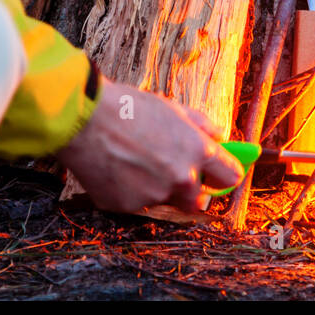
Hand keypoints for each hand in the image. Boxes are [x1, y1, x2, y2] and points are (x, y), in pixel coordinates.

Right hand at [56, 78, 242, 212]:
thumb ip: (202, 126)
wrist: (85, 120)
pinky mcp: (127, 207)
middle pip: (198, 199)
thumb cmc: (129, 108)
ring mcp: (154, 195)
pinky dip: (129, 191)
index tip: (218, 175)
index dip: (224, 175)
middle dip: (189, 190)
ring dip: (157, 188)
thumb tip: (220, 136)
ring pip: (164, 200)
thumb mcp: (173, 109)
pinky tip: (116, 169)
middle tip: (172, 171)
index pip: (229, 176)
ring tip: (135, 162)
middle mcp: (181, 178)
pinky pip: (135, 203)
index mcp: (197, 151)